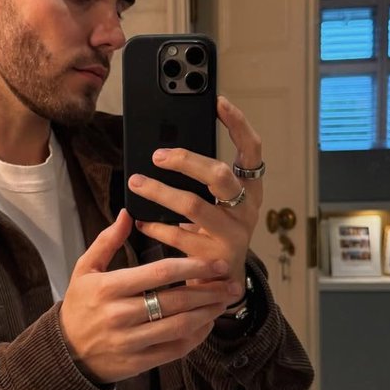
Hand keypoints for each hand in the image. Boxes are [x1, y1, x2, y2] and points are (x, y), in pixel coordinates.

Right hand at [59, 209, 242, 383]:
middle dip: (208, 290)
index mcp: (107, 288)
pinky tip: (206, 324)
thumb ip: (107, 241)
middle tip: (232, 282)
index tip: (216, 262)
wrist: (66, 352)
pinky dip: (195, 337)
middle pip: (175, 300)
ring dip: (207, 313)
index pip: (158, 273)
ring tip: (224, 301)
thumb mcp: (84, 270)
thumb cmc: (79, 305)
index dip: (192, 266)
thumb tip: (127, 213)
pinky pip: (174, 350)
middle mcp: (119, 315)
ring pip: (179, 326)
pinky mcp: (137, 362)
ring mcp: (129, 341)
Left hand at [126, 97, 262, 303]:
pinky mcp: (213, 258)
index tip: (219, 102)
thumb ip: (203, 183)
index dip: (238, 125)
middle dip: (186, 161)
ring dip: (160, 192)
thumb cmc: (215, 236)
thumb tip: (166, 151)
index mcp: (251, 191)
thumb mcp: (217, 207)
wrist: (222, 286)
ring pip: (193, 206)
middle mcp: (246, 210)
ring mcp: (232, 235)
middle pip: (219, 175)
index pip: (252, 150)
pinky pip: (178, 236)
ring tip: (136, 182)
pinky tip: (140, 220)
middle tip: (158, 155)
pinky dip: (156, 226)